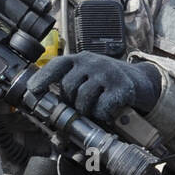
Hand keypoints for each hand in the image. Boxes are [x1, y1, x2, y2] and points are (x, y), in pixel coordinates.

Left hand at [28, 52, 160, 121]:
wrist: (142, 81)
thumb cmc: (109, 83)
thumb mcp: (90, 78)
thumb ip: (72, 87)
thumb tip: (52, 114)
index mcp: (81, 59)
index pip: (57, 65)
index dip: (42, 78)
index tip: (32, 91)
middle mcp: (93, 62)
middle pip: (68, 87)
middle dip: (70, 102)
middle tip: (81, 107)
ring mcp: (107, 73)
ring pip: (83, 99)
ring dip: (87, 111)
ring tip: (95, 110)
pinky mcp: (121, 87)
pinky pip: (102, 108)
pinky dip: (103, 115)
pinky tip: (108, 111)